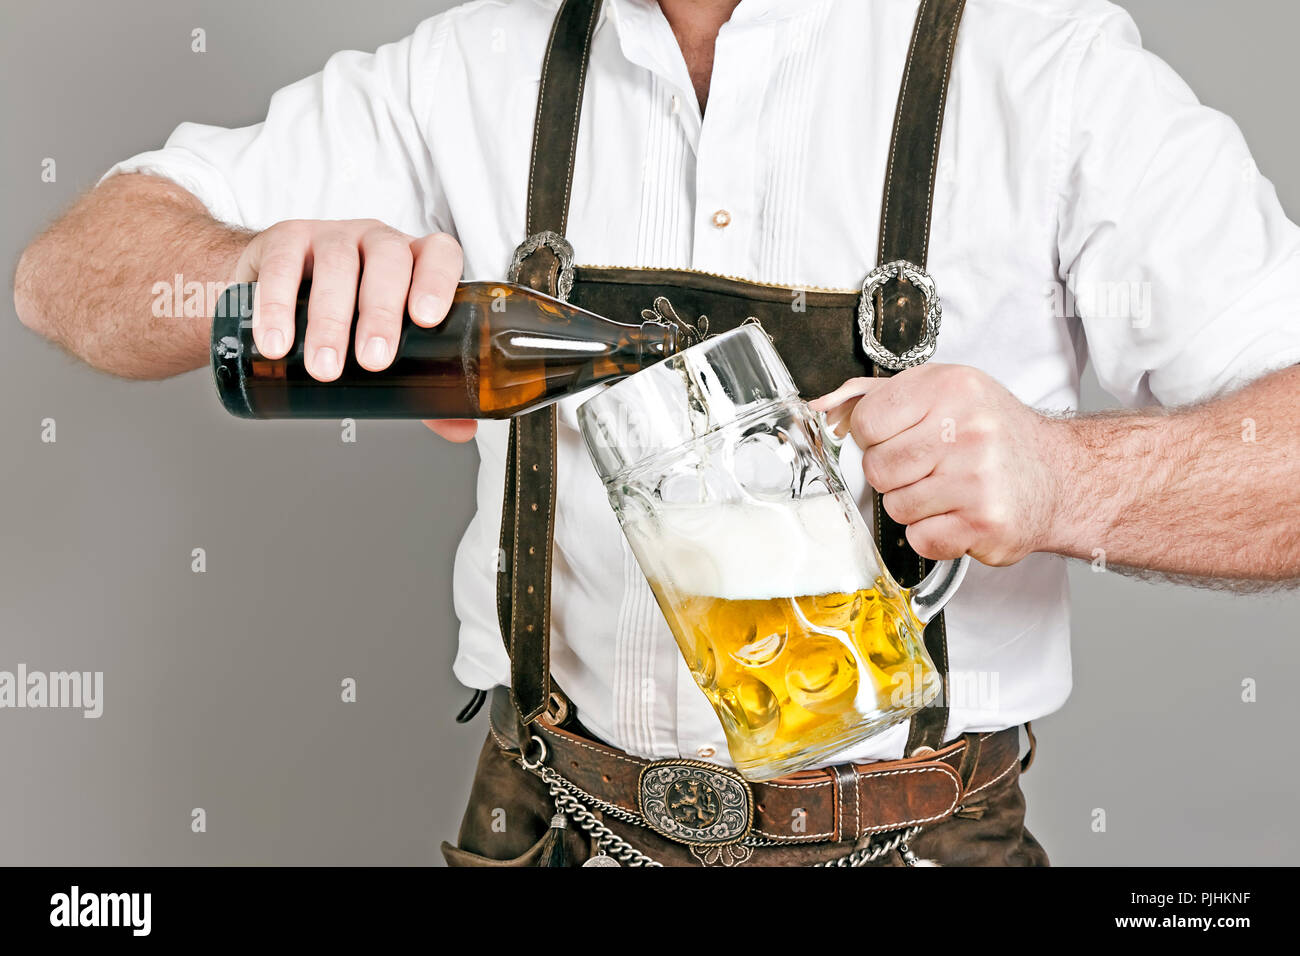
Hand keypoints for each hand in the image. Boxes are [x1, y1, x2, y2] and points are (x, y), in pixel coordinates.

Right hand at [234, 219, 475, 441]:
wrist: (276, 284)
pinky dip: (277, 306)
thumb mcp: (387, 339)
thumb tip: (461, 427)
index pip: (438, 254)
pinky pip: (283, 266)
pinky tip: (276, 342)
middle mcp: (377, 241)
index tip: (427, 319)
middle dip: (380, 313)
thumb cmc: (348, 311)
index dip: (437, 280)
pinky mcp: (286, 239)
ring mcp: (332, 235)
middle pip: (388, 262)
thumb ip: (424, 379)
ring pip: (336, 265)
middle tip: (372, 360)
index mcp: (414, 261)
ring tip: (324, 365)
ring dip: (330, 320)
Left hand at [810, 365, 1065, 565]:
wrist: (1058, 474)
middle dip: (895, 475)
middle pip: (877, 469)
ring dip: (916, 506)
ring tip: (949, 490)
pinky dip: (934, 534)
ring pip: (896, 507)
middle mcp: (966, 429)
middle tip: (929, 468)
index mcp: (949, 388)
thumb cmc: (993, 433)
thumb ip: (874, 396)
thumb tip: (820, 409)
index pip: (866, 423)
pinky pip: (921, 539)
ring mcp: (978, 479)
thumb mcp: (940, 392)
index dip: (876, 438)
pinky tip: (959, 514)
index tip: (902, 439)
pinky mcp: (985, 523)